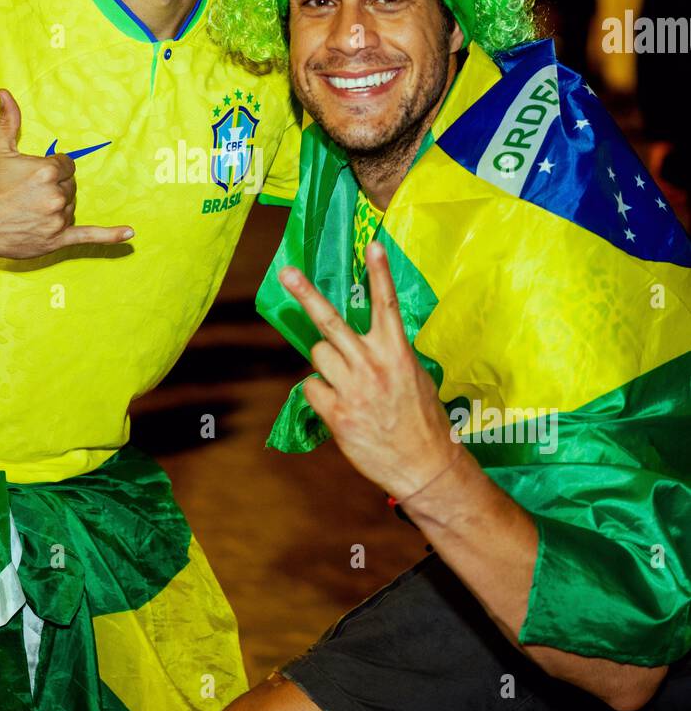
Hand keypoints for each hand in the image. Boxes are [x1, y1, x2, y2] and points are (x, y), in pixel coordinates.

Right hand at [0, 90, 133, 258]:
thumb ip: (8, 119)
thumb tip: (5, 91)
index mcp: (47, 170)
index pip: (66, 165)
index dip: (50, 169)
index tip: (31, 177)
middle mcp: (55, 195)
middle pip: (70, 186)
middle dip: (53, 188)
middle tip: (25, 195)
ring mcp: (57, 219)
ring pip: (71, 207)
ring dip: (58, 207)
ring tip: (28, 210)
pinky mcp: (56, 240)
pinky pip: (88, 236)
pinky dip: (110, 236)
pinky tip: (129, 234)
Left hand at [278, 241, 455, 498]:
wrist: (425, 465)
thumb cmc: (421, 420)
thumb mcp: (414, 377)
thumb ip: (386, 355)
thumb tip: (356, 342)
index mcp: (397, 352)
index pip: (386, 304)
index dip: (379, 273)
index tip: (373, 245)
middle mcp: (373, 364)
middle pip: (330, 321)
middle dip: (306, 294)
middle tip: (286, 273)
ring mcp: (353, 389)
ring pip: (318, 354)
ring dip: (326, 363)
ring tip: (347, 382)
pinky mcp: (337, 414)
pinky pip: (311, 387)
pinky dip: (320, 393)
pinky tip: (340, 406)